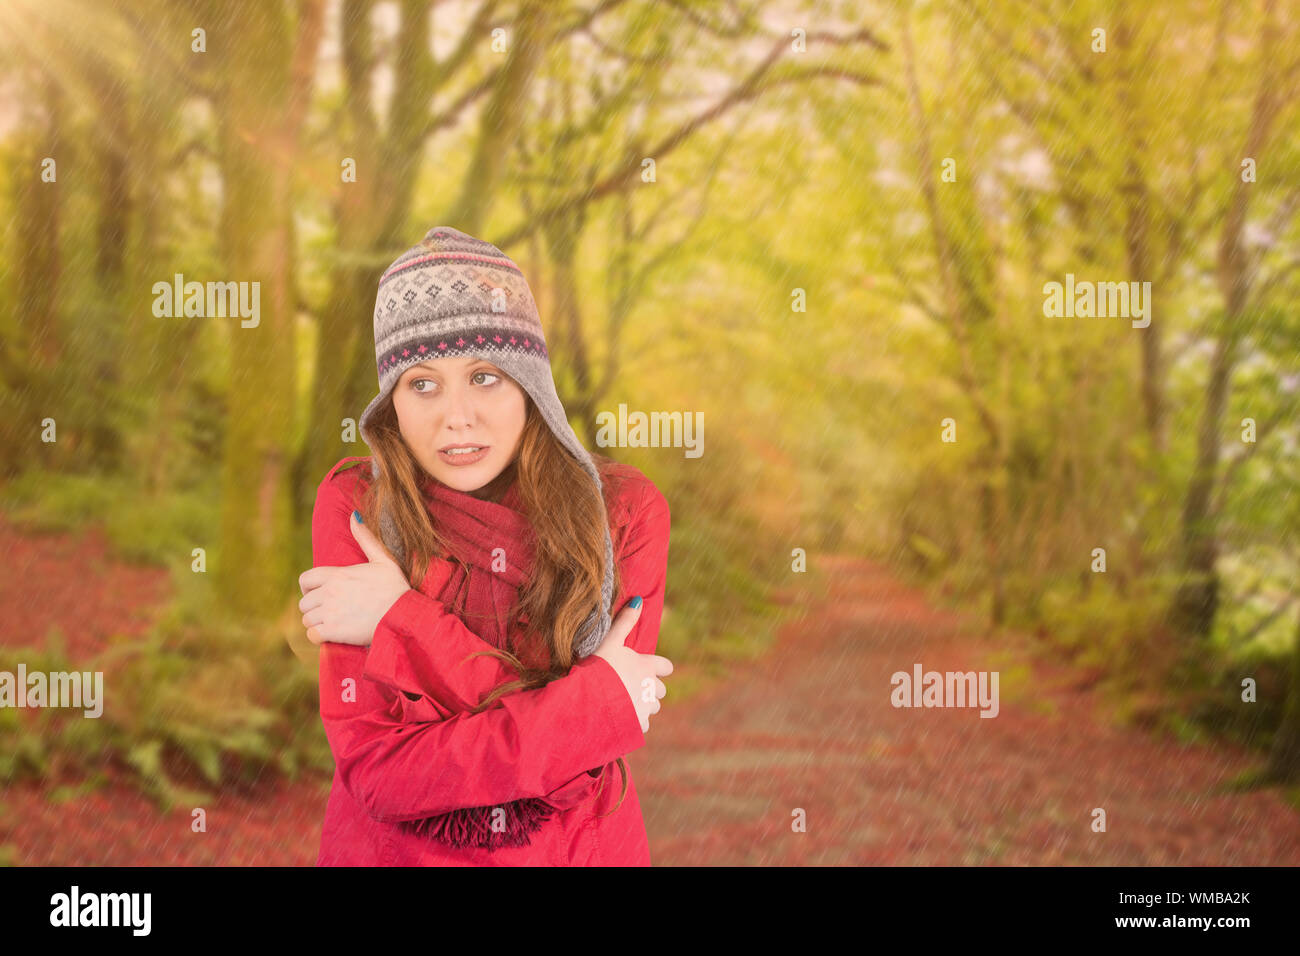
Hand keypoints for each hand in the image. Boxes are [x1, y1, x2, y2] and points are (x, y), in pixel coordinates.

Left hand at [298, 510, 410, 645]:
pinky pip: (312, 635)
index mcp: (337, 575)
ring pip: (306, 619)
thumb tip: (354, 515)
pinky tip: (331, 634)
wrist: (403, 616)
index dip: (308, 587)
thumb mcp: (384, 559)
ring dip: (316, 622)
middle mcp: (329, 593)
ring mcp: (330, 613)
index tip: (317, 593)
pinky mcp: (334, 632)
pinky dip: (319, 636)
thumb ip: (366, 538)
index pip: (305, 579)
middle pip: (304, 602)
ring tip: (331, 623)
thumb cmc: (396, 588)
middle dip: (313, 606)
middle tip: (328, 610)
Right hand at [593, 598, 673, 733]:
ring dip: (644, 704)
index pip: (666, 667)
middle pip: (661, 689)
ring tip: (624, 701)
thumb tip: (639, 600)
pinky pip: (643, 723)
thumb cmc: (596, 668)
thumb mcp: (609, 641)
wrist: (585, 699)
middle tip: (630, 686)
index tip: (648, 668)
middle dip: (650, 688)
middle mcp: (651, 687)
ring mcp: (645, 707)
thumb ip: (625, 622)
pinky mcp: (638, 724)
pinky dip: (635, 721)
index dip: (658, 668)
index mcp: (647, 666)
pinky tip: (621, 716)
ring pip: (653, 707)